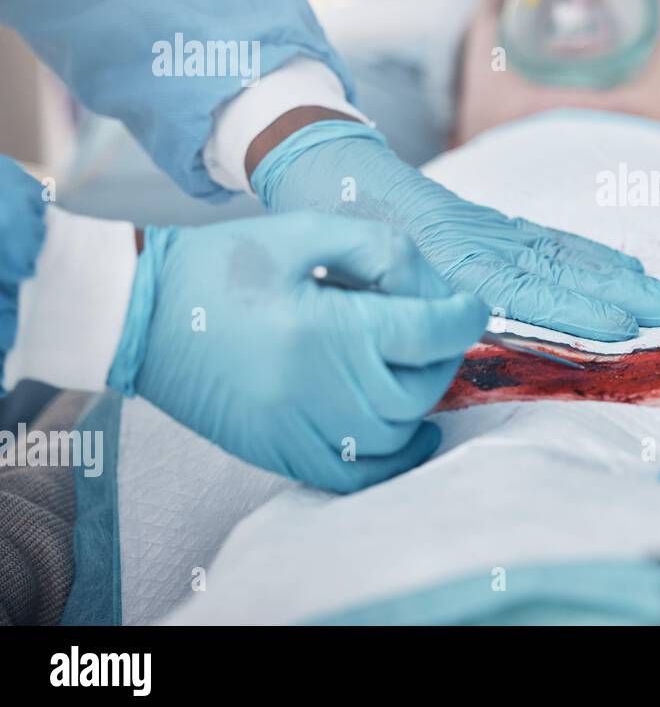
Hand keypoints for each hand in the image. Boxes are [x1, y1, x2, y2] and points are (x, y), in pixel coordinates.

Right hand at [107, 212, 487, 491]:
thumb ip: (378, 248)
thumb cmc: (221, 265)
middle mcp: (320, 389)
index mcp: (328, 329)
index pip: (430, 333)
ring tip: (410, 364)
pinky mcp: (281, 452)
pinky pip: (359, 474)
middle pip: (421, 385)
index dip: (465, 316)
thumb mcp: (303, 233)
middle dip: (440, 353)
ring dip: (420, 398)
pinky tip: (410, 431)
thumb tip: (433, 282)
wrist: (139, 314)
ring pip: (397, 430)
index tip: (473, 304)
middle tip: (432, 326)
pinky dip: (395, 457)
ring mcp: (300, 429)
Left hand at [251, 119, 659, 340]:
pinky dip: (589, 255)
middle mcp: (476, 239)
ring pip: (561, 253)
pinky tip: (621, 269)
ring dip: (616, 277)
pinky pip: (548, 240)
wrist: (325, 167)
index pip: (519, 287)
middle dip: (619, 292)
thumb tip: (445, 334)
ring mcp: (488, 229)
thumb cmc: (329, 226)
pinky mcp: (491, 224)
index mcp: (440, 254)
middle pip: (556, 268)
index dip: (572, 309)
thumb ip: (401, 301)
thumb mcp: (351, 267)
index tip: (619, 326)